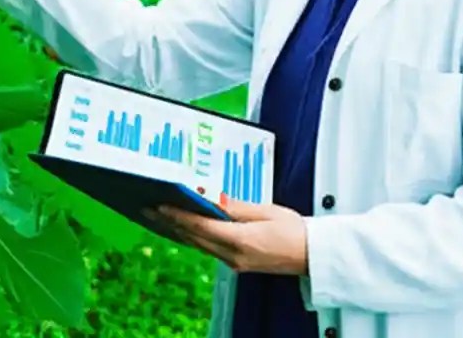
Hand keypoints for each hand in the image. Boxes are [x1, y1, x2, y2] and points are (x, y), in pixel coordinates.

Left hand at [150, 197, 307, 275]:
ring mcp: (235, 262)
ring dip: (179, 231)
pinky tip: (186, 229)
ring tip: (160, 217)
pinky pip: (209, 249)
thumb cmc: (295, 230)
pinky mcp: (238, 264)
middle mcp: (234, 256)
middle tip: (149, 209)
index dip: (177, 216)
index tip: (159, 205)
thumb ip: (237, 207)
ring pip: (199, 245)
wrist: (313, 256)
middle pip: (194, 238)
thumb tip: (213, 199)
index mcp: (241, 240)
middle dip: (170, 223)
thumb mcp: (266, 211)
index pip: (201, 227)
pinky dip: (194, 237)